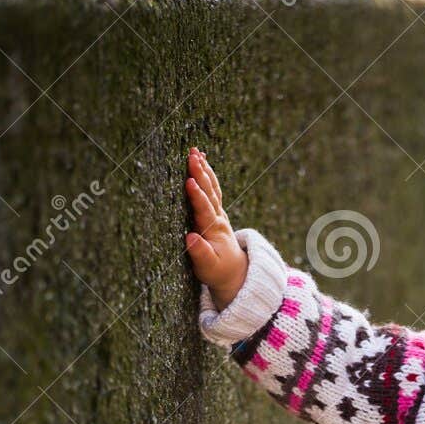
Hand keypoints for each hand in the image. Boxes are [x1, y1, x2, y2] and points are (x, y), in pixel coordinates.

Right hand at [184, 148, 248, 310]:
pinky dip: (207, 174)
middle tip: (192, 155)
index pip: (205, 209)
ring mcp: (218, 213)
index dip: (197, 196)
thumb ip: (200, 253)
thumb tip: (190, 237)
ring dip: (204, 169)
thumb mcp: (208, 267)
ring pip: (212, 187)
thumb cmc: (217, 270)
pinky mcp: (216, 211)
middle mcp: (218, 218)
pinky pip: (212, 189)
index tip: (190, 182)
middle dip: (201, 173)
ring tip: (196, 151)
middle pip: (209, 192)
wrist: (234, 272)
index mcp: (213, 230)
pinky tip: (202, 160)